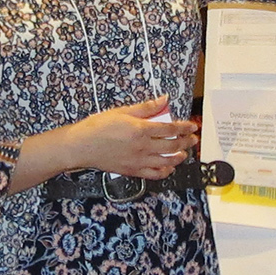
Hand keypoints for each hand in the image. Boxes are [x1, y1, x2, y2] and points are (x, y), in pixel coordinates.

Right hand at [67, 99, 197, 179]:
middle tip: (193, 139)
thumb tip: (164, 99)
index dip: (184, 127)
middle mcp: (142, 147)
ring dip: (179, 157)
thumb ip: (145, 107)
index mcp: (140, 130)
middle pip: (172, 145)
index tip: (193, 126)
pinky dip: (165, 172)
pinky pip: (154, 174)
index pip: (170, 129)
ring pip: (166, 161)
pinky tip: (169, 168)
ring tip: (185, 153)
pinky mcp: (132, 171)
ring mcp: (138, 161)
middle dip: (186, 142)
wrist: (81, 146)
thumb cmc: (98, 126)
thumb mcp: (122, 111)